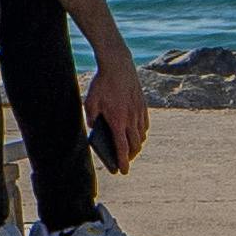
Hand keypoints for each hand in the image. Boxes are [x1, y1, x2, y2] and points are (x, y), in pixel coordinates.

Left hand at [88, 58, 150, 173]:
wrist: (118, 64)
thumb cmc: (102, 83)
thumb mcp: (90, 102)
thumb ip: (92, 118)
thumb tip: (95, 128)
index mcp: (117, 121)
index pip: (122, 148)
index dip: (122, 162)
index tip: (122, 172)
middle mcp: (131, 119)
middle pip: (135, 145)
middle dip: (131, 156)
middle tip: (125, 161)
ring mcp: (139, 111)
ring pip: (142, 135)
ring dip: (137, 145)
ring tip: (131, 148)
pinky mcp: (143, 104)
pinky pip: (145, 124)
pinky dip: (142, 132)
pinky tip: (138, 132)